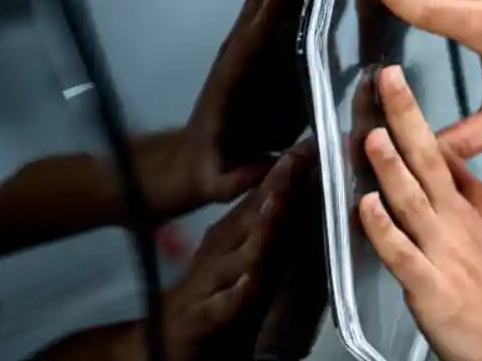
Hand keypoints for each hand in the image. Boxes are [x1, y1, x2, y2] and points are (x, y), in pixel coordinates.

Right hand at [160, 149, 310, 360]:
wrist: (167, 339)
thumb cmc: (216, 295)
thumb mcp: (246, 256)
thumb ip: (267, 224)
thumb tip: (298, 189)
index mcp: (234, 238)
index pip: (264, 199)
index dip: (288, 172)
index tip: (313, 142)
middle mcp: (223, 254)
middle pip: (251, 217)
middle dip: (275, 187)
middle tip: (295, 157)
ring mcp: (210, 284)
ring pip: (237, 255)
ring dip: (258, 230)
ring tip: (276, 205)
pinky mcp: (200, 319)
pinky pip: (219, 306)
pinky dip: (233, 295)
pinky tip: (248, 283)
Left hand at [179, 0, 327, 204]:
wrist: (192, 161)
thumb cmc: (210, 173)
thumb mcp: (226, 181)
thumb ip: (252, 175)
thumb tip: (297, 161)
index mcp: (234, 80)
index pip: (251, 37)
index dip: (269, 6)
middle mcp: (244, 49)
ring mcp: (255, 42)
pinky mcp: (267, 45)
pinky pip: (288, 1)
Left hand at [358, 66, 481, 360]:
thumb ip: (467, 192)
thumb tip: (448, 153)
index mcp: (464, 207)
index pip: (437, 150)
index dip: (414, 114)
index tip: (394, 76)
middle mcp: (452, 223)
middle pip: (427, 161)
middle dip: (405, 118)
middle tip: (387, 79)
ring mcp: (442, 253)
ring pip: (413, 201)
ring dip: (392, 166)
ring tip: (374, 134)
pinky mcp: (432, 287)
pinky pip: (403, 254)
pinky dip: (384, 230)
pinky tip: (367, 207)